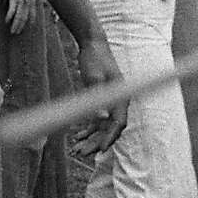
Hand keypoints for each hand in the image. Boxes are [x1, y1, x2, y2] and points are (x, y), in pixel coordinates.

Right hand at [3, 0, 36, 34]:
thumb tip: (33, 0)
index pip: (32, 12)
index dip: (31, 20)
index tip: (29, 26)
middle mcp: (28, 0)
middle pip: (25, 17)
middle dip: (21, 25)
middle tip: (17, 32)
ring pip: (20, 16)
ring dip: (16, 24)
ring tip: (13, 31)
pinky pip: (12, 10)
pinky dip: (9, 17)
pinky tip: (6, 21)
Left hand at [67, 36, 127, 155]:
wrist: (92, 44)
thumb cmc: (94, 58)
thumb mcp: (93, 76)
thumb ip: (96, 95)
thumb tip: (101, 118)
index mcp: (121, 98)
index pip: (118, 123)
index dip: (110, 137)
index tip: (100, 150)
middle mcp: (117, 102)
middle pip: (109, 127)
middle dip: (96, 142)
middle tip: (81, 154)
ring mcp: (109, 101)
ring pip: (101, 125)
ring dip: (90, 137)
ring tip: (77, 150)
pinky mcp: (99, 99)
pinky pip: (95, 118)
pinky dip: (86, 127)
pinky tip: (76, 136)